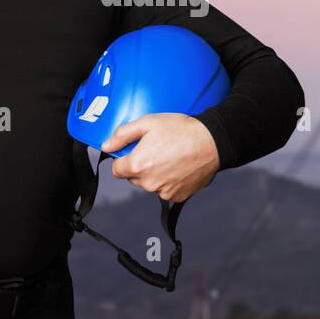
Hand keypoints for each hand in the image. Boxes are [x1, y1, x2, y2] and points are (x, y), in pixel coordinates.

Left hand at [101, 113, 220, 203]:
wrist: (213, 142)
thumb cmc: (182, 130)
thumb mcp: (149, 122)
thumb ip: (123, 134)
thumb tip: (106, 145)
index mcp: (138, 165)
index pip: (117, 170)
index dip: (124, 159)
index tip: (134, 150)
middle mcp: (149, 183)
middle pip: (133, 178)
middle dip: (140, 165)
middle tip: (155, 149)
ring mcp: (164, 191)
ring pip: (150, 184)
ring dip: (154, 174)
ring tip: (170, 156)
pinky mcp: (177, 196)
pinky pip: (165, 190)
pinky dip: (169, 181)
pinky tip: (178, 166)